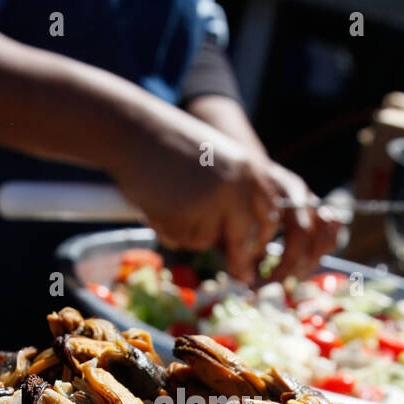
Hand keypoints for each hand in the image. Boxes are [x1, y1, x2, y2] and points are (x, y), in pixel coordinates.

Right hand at [106, 110, 337, 282]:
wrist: (135, 130)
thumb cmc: (173, 146)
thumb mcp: (219, 161)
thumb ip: (236, 193)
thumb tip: (245, 240)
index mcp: (250, 170)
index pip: (268, 216)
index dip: (261, 240)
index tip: (254, 253)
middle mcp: (235, 187)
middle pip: (244, 239)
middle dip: (240, 260)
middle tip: (238, 274)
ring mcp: (209, 202)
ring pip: (207, 242)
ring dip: (190, 233)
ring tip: (172, 202)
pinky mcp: (182, 215)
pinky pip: (181, 239)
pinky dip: (169, 230)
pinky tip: (158, 204)